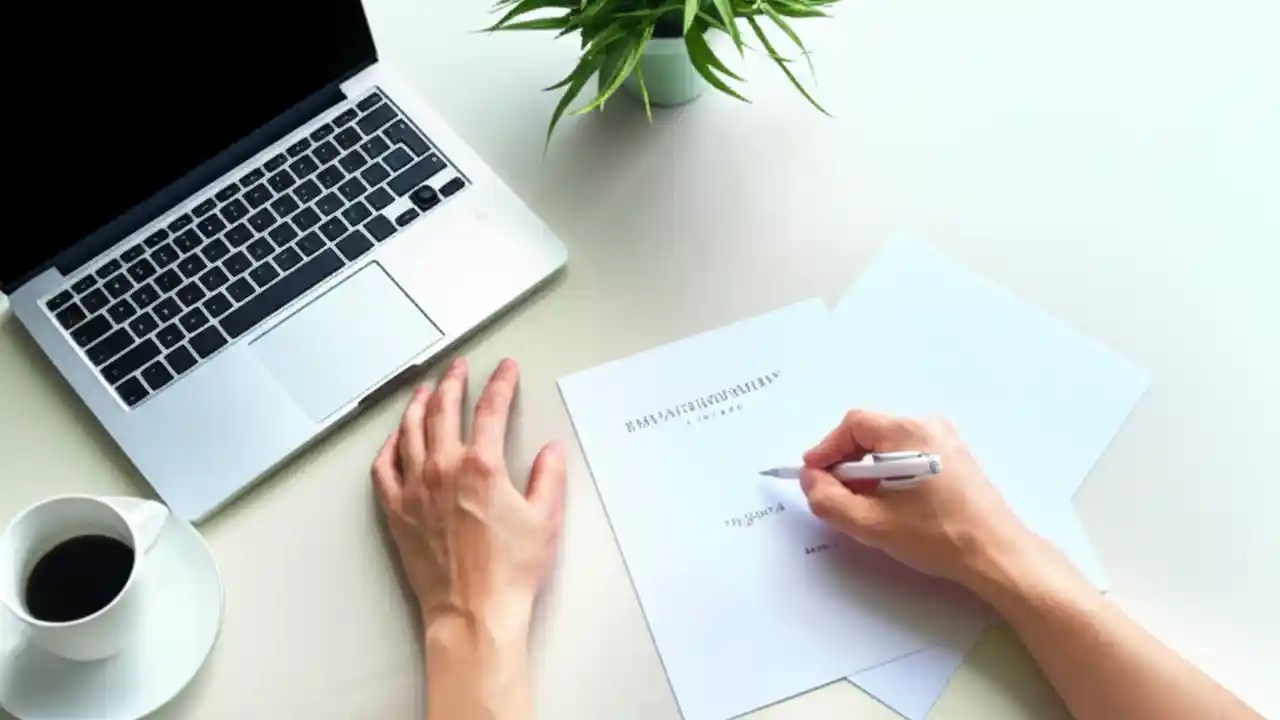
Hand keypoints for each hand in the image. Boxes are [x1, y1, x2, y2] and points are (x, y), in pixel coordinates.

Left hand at [371, 357, 565, 642]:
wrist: (473, 611)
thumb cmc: (509, 571)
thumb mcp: (544, 519)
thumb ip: (548, 477)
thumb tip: (550, 451)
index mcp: (481, 466)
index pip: (490, 409)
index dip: (500, 383)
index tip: (505, 370)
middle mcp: (443, 469)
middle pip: (442, 409)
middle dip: (452, 381)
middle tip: (458, 367)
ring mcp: (414, 488)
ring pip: (409, 430)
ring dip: (417, 404)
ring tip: (424, 390)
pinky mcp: (396, 511)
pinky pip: (383, 467)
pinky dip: (389, 446)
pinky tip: (395, 438)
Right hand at [800, 410, 1034, 587]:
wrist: (995, 553)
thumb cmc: (935, 536)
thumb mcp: (870, 523)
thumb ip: (828, 499)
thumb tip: (811, 479)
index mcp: (908, 432)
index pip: (852, 425)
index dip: (827, 449)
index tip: (814, 475)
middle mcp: (929, 426)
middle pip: (871, 434)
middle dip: (847, 463)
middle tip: (838, 495)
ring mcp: (946, 440)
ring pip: (890, 447)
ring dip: (869, 471)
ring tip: (866, 504)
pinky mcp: (956, 458)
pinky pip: (910, 454)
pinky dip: (892, 473)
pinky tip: (892, 504)